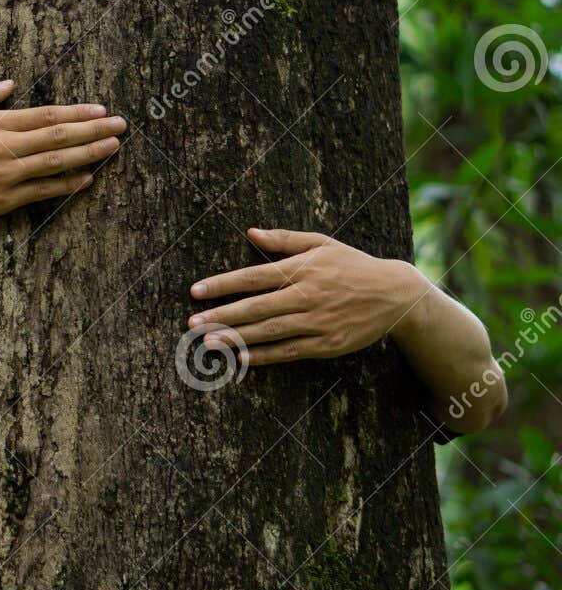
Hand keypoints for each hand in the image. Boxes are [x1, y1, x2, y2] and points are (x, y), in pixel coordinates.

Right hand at [0, 80, 125, 226]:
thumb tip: (10, 84)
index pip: (44, 115)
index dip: (76, 112)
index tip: (100, 110)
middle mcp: (3, 149)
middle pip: (57, 136)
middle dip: (93, 130)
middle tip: (121, 125)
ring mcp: (4, 176)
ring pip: (55, 162)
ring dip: (88, 154)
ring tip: (113, 147)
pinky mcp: (2, 201)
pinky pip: (42, 192)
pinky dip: (67, 185)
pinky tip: (87, 178)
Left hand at [187, 228, 428, 364]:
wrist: (396, 295)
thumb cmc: (352, 265)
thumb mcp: (322, 244)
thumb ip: (285, 239)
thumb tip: (251, 231)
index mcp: (303, 269)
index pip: (254, 277)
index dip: (223, 284)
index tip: (196, 291)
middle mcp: (308, 296)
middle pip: (257, 308)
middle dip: (222, 315)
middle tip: (192, 323)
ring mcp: (318, 322)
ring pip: (270, 331)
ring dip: (237, 338)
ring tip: (208, 342)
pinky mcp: (327, 345)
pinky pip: (290, 351)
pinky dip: (265, 356)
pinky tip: (241, 358)